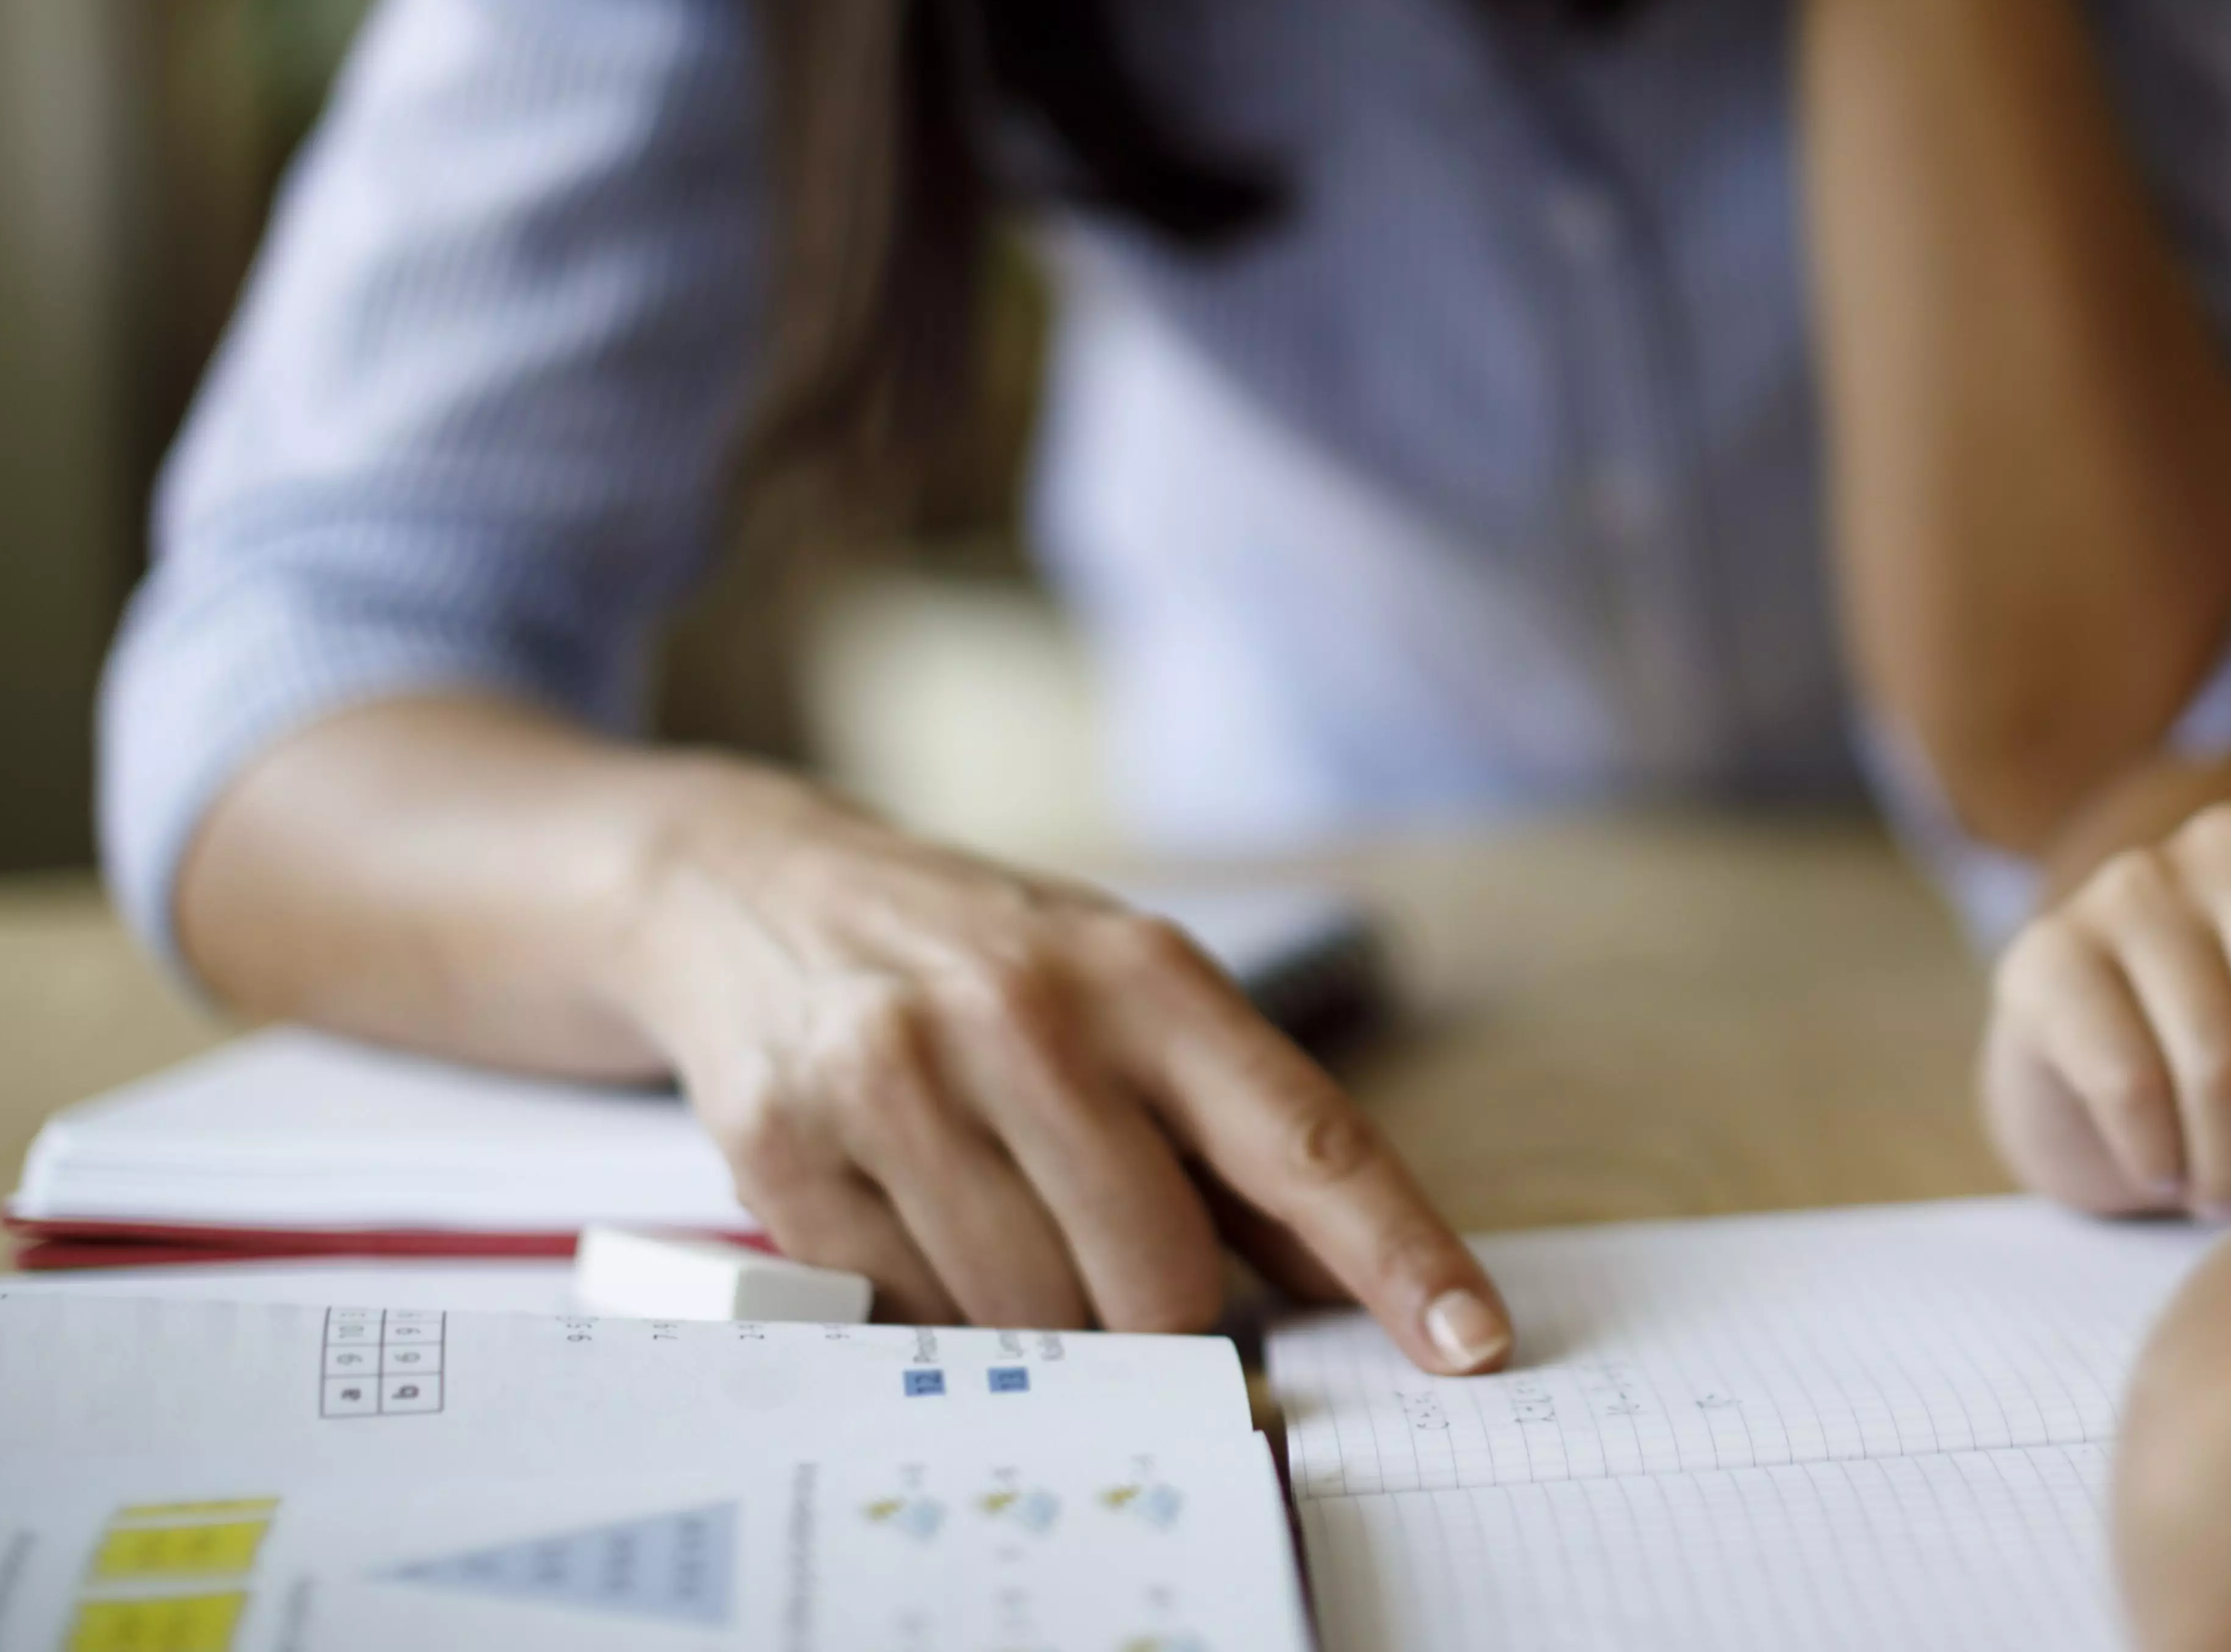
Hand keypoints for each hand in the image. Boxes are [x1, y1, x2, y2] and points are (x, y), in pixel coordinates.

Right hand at [612, 776, 1507, 1367]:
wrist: (756, 888)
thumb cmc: (986, 958)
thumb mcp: (1128, 996)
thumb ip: (1240, 1137)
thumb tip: (1348, 1281)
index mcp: (1148, 976)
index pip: (1307, 1141)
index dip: (1399, 1256)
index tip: (1474, 1341)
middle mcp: (1028, 1017)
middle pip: (1162, 1276)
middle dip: (1167, 1322)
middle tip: (1130, 1281)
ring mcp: (899, 1078)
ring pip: (1036, 1317)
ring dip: (1046, 1322)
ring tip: (1012, 1227)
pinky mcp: (787, 1146)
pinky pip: (911, 1318)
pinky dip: (939, 1311)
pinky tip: (922, 1222)